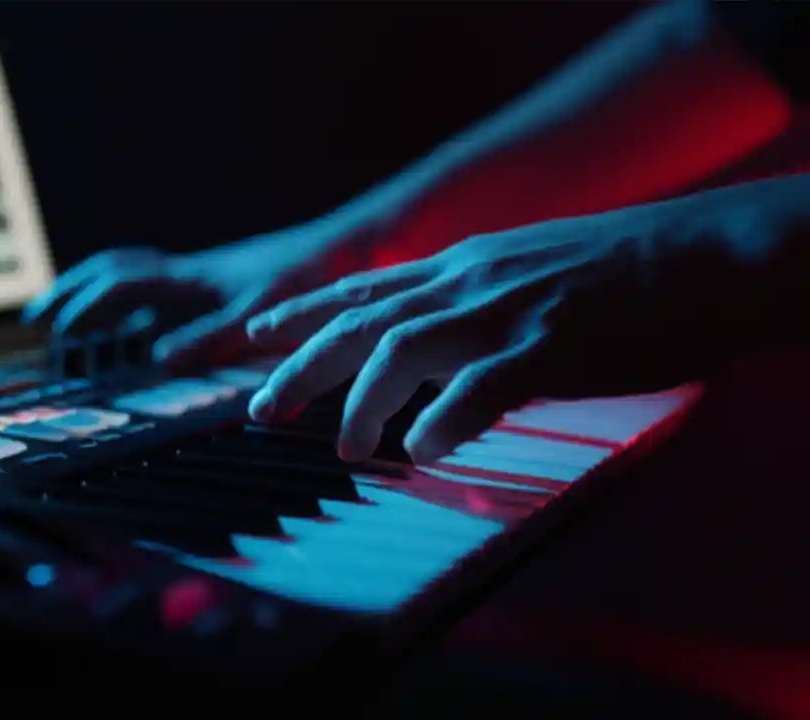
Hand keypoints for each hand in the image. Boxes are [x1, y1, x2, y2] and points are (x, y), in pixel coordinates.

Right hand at [22, 218, 366, 367]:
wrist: (353, 247)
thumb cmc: (309, 279)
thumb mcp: (258, 315)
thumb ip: (211, 338)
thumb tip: (157, 359)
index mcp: (191, 279)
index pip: (120, 285)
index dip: (82, 307)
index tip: (48, 329)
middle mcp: (191, 274)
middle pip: (116, 272)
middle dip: (74, 293)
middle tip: (39, 319)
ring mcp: (206, 278)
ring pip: (137, 278)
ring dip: (101, 297)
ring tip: (77, 325)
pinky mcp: (226, 285)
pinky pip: (163, 290)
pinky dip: (137, 306)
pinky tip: (144, 331)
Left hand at [244, 188, 774, 463]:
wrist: (702, 253)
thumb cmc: (621, 269)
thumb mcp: (526, 267)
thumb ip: (474, 296)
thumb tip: (438, 334)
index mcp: (462, 267)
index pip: (362, 288)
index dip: (302, 312)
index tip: (255, 336)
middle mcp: (469, 283)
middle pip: (360, 321)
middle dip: (301, 365)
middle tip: (261, 409)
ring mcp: (507, 312)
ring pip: (404, 348)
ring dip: (363, 401)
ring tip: (346, 449)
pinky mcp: (552, 345)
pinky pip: (483, 385)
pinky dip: (444, 419)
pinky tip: (421, 450)